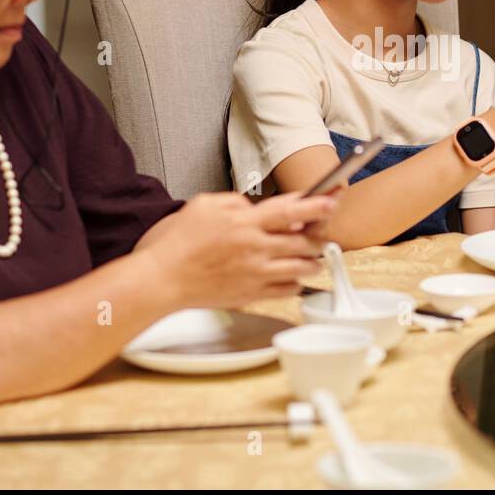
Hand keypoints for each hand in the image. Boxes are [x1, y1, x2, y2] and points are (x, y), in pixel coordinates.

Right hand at [143, 192, 332, 307]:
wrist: (162, 280)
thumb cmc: (177, 244)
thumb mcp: (203, 204)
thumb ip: (234, 202)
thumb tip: (252, 207)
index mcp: (244, 223)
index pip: (291, 211)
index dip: (316, 205)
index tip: (331, 201)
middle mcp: (255, 248)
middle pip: (304, 241)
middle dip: (320, 235)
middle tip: (323, 231)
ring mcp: (256, 274)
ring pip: (301, 267)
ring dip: (312, 260)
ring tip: (312, 256)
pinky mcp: (252, 294)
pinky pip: (287, 290)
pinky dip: (296, 283)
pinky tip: (292, 277)